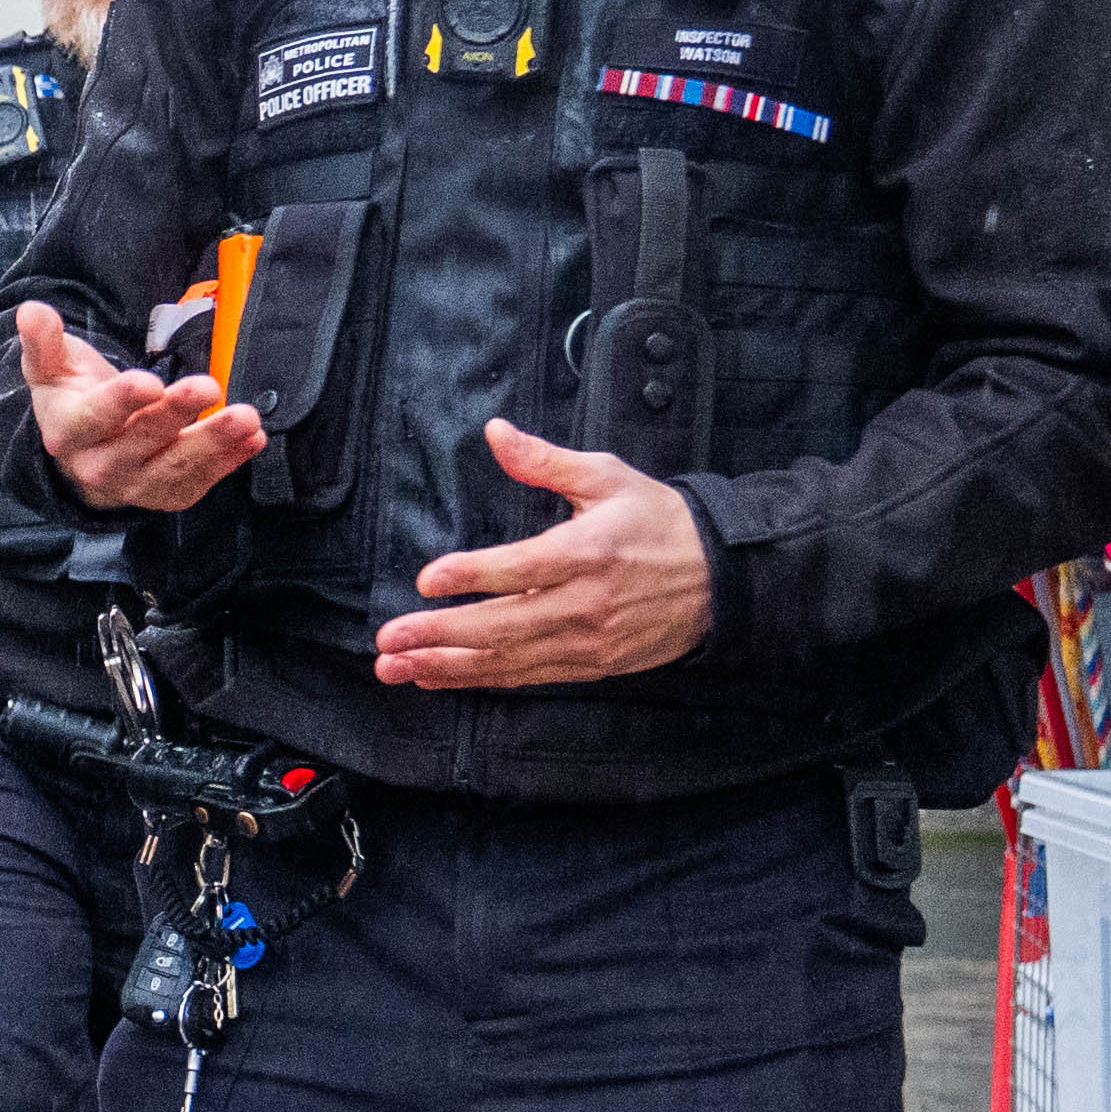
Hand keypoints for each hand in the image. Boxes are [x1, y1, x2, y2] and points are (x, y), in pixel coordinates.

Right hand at [17, 304, 260, 513]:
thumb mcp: (51, 369)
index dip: (122, 401)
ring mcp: (136, 485)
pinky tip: (252, 439)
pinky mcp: (167, 495)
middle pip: (141, 442)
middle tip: (208, 386)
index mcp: (69, 432)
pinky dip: (229, 461)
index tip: (149, 382)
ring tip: (245, 418)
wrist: (84, 456)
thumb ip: (44, 341)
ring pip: (176, 468)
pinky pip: (199, 481)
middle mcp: (100, 466)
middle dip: (176, 414)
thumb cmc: (72, 400)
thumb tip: (31, 312)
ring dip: (213, 443)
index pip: (95, 418)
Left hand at [377, 418, 714, 690]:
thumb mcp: (608, 478)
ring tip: (396, 667)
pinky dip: (480, 679)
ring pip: (507, 660)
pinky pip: (527, 676)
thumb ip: (545, 462)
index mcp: (588, 552)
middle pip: (502, 625)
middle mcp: (585, 603)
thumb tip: (497, 432)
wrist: (722, 578)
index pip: (521, 567)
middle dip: (438, 635)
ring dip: (447, 666)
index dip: (471, 575)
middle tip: (388, 639)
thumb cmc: (660, 522)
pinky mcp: (592, 665)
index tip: (426, 579)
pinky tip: (440, 677)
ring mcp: (588, 641)